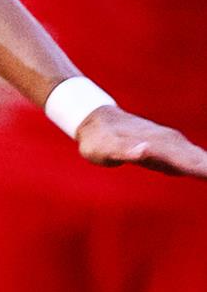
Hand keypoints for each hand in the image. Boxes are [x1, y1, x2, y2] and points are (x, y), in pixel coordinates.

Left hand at [77, 105, 206, 179]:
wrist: (96, 120)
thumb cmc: (98, 140)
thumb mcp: (106, 149)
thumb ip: (126, 151)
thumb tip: (145, 150)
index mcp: (158, 147)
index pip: (187, 162)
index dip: (204, 170)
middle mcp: (169, 143)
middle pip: (199, 159)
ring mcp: (169, 143)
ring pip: (197, 157)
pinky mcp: (166, 146)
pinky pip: (189, 156)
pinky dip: (201, 164)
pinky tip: (206, 170)